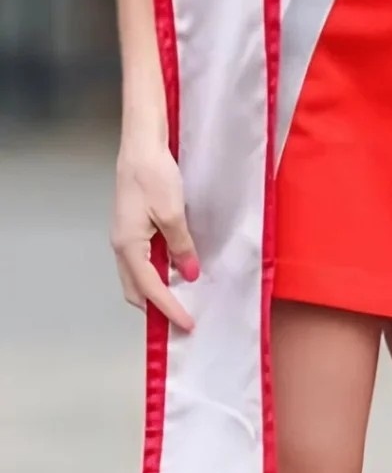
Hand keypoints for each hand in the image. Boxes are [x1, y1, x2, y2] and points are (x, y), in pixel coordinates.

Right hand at [111, 140, 198, 331]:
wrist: (140, 147)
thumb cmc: (155, 177)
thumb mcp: (172, 214)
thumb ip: (181, 247)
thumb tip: (188, 275)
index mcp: (128, 248)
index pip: (150, 289)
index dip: (169, 309)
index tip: (187, 324)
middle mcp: (121, 247)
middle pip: (136, 290)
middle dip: (156, 308)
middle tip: (181, 318)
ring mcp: (124, 237)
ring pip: (137, 276)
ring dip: (156, 290)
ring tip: (181, 298)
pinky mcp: (131, 227)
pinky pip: (142, 260)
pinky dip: (156, 272)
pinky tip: (174, 269)